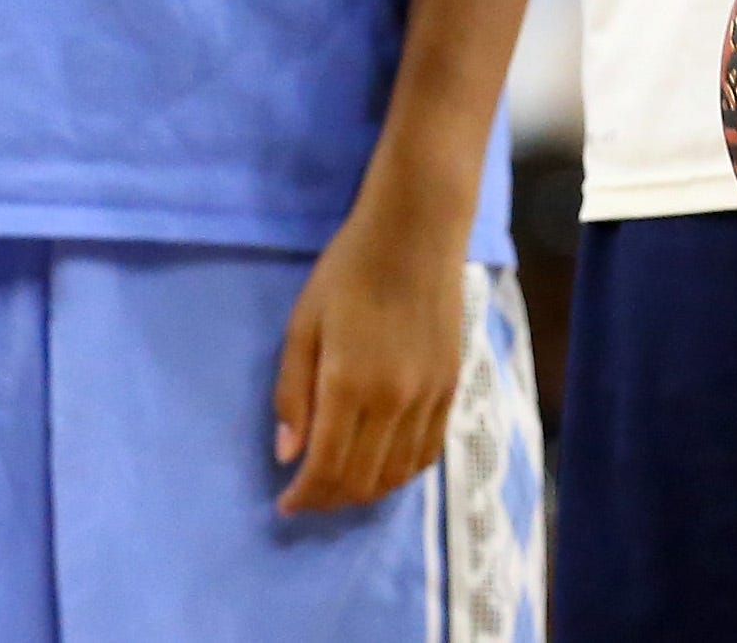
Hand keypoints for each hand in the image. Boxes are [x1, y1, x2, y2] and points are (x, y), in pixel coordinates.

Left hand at [272, 187, 466, 514]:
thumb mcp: (302, 325)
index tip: (285, 504)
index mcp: (348, 384)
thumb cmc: (348, 271)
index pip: (326, 467)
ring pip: (398, 474)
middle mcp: (393, 401)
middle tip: (308, 497)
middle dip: (329, 499)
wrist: (416, 232)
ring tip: (341, 486)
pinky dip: (403, 472)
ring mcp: (428, 396)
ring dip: (365, 492)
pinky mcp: (451, 387)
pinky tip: (383, 467)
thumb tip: (287, 455)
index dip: (304, 496)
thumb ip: (292, 394)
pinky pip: (429, 451)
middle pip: (361, 479)